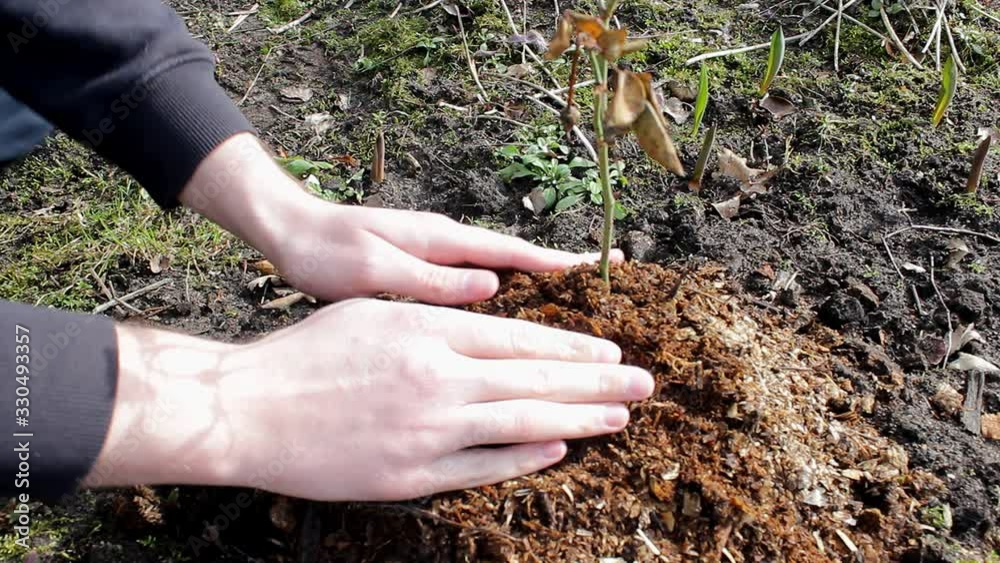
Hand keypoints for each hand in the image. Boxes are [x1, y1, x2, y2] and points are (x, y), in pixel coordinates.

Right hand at [91, 300, 653, 500]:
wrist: (249, 408)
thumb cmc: (305, 352)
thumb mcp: (374, 314)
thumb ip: (434, 321)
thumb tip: (487, 324)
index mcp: (430, 333)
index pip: (521, 340)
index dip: (572, 347)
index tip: (610, 351)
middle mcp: (439, 379)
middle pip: (535, 379)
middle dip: (596, 381)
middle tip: (643, 382)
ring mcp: (428, 430)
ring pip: (521, 421)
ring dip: (577, 418)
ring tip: (618, 416)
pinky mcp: (411, 474)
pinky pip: (482, 466)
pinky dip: (524, 457)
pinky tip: (558, 450)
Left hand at [179, 133, 621, 304]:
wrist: (287, 230)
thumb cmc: (324, 253)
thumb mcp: (374, 272)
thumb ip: (430, 281)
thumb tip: (491, 285)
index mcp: (439, 240)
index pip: (511, 251)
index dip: (557, 263)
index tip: (600, 267)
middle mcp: (444, 240)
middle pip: (515, 254)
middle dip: (562, 264)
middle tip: (608, 273)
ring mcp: (434, 249)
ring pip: (498, 263)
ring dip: (536, 274)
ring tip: (576, 290)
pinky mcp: (421, 261)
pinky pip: (475, 273)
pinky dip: (504, 282)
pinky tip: (512, 301)